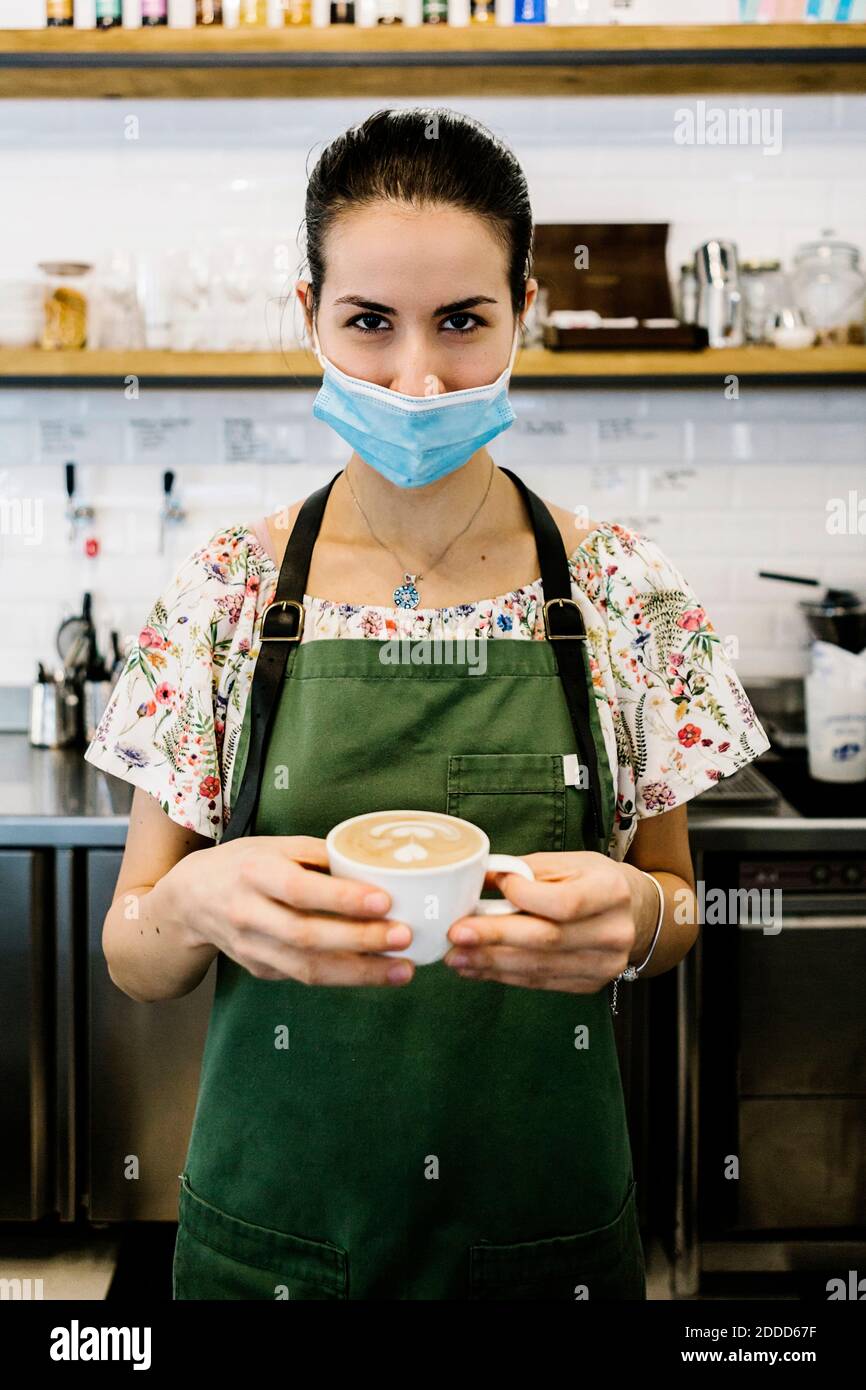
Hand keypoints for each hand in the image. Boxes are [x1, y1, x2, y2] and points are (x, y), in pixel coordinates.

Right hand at [162, 835, 414, 987]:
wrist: (189, 900)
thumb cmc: (243, 864)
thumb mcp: (274, 846)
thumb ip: (319, 855)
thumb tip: (373, 865)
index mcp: (254, 873)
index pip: (299, 890)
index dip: (342, 898)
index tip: (384, 900)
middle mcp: (248, 914)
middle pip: (306, 935)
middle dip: (360, 940)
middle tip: (404, 937)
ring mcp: (252, 948)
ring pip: (307, 969)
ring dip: (360, 973)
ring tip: (403, 970)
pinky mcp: (260, 970)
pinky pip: (305, 977)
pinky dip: (343, 977)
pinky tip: (376, 973)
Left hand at [442, 851, 641, 992]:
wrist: (634, 914)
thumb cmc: (592, 881)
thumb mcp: (567, 863)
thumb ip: (524, 870)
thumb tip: (475, 878)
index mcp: (611, 891)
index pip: (565, 902)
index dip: (526, 895)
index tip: (495, 886)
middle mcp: (613, 932)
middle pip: (548, 938)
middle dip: (496, 938)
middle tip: (456, 934)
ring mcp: (603, 964)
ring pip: (539, 966)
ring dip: (491, 962)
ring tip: (456, 956)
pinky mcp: (588, 984)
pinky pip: (539, 982)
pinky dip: (503, 975)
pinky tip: (476, 968)